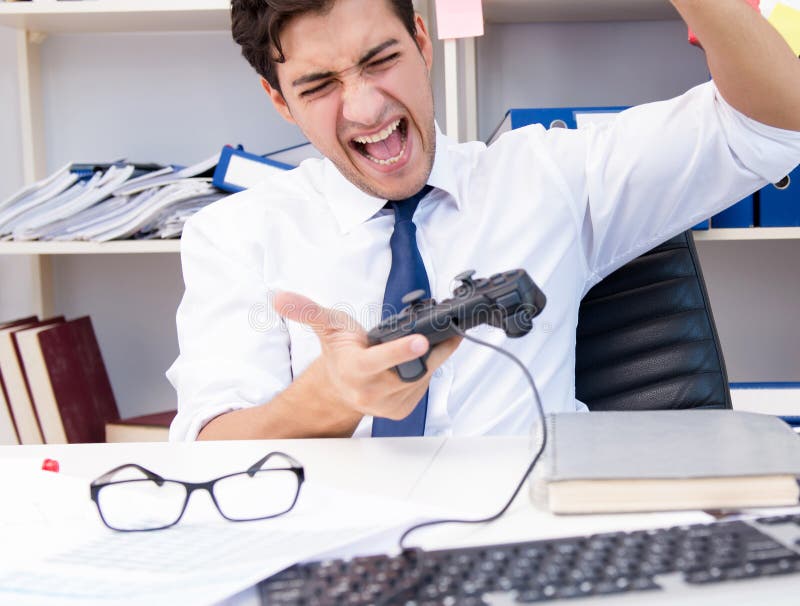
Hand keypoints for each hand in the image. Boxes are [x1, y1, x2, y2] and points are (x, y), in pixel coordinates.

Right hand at [274, 291, 461, 422]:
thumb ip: (307, 310)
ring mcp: (387, 404)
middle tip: (445, 329)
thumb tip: (281, 297)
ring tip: (440, 337)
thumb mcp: (327, 326)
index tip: (420, 340)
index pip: (378, 362)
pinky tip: (427, 356)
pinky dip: (430, 369)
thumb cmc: (340, 352)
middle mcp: (370, 392)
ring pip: (423, 378)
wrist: (341, 384)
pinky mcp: (401, 410)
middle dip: (432, 350)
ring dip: (436, 357)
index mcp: (354, 370)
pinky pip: (425, 387)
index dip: (400, 350)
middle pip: (411, 370)